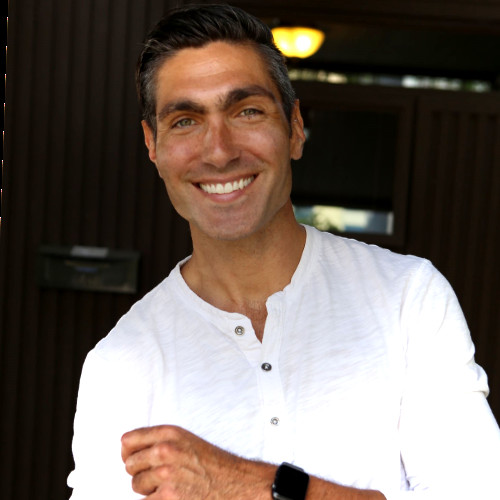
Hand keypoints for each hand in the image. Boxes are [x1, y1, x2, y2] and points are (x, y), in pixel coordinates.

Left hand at [121, 425, 274, 498]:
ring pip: (136, 485)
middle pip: (129, 464)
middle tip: (158, 475)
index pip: (128, 440)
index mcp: (169, 433)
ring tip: (169, 485)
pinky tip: (174, 495)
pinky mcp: (167, 496)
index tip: (134, 458)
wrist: (233, 482)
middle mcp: (165, 450)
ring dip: (148, 489)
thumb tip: (127, 448)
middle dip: (140, 472)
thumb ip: (158, 440)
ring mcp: (166, 473)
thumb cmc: (210, 462)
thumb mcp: (184, 439)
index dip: (128, 452)